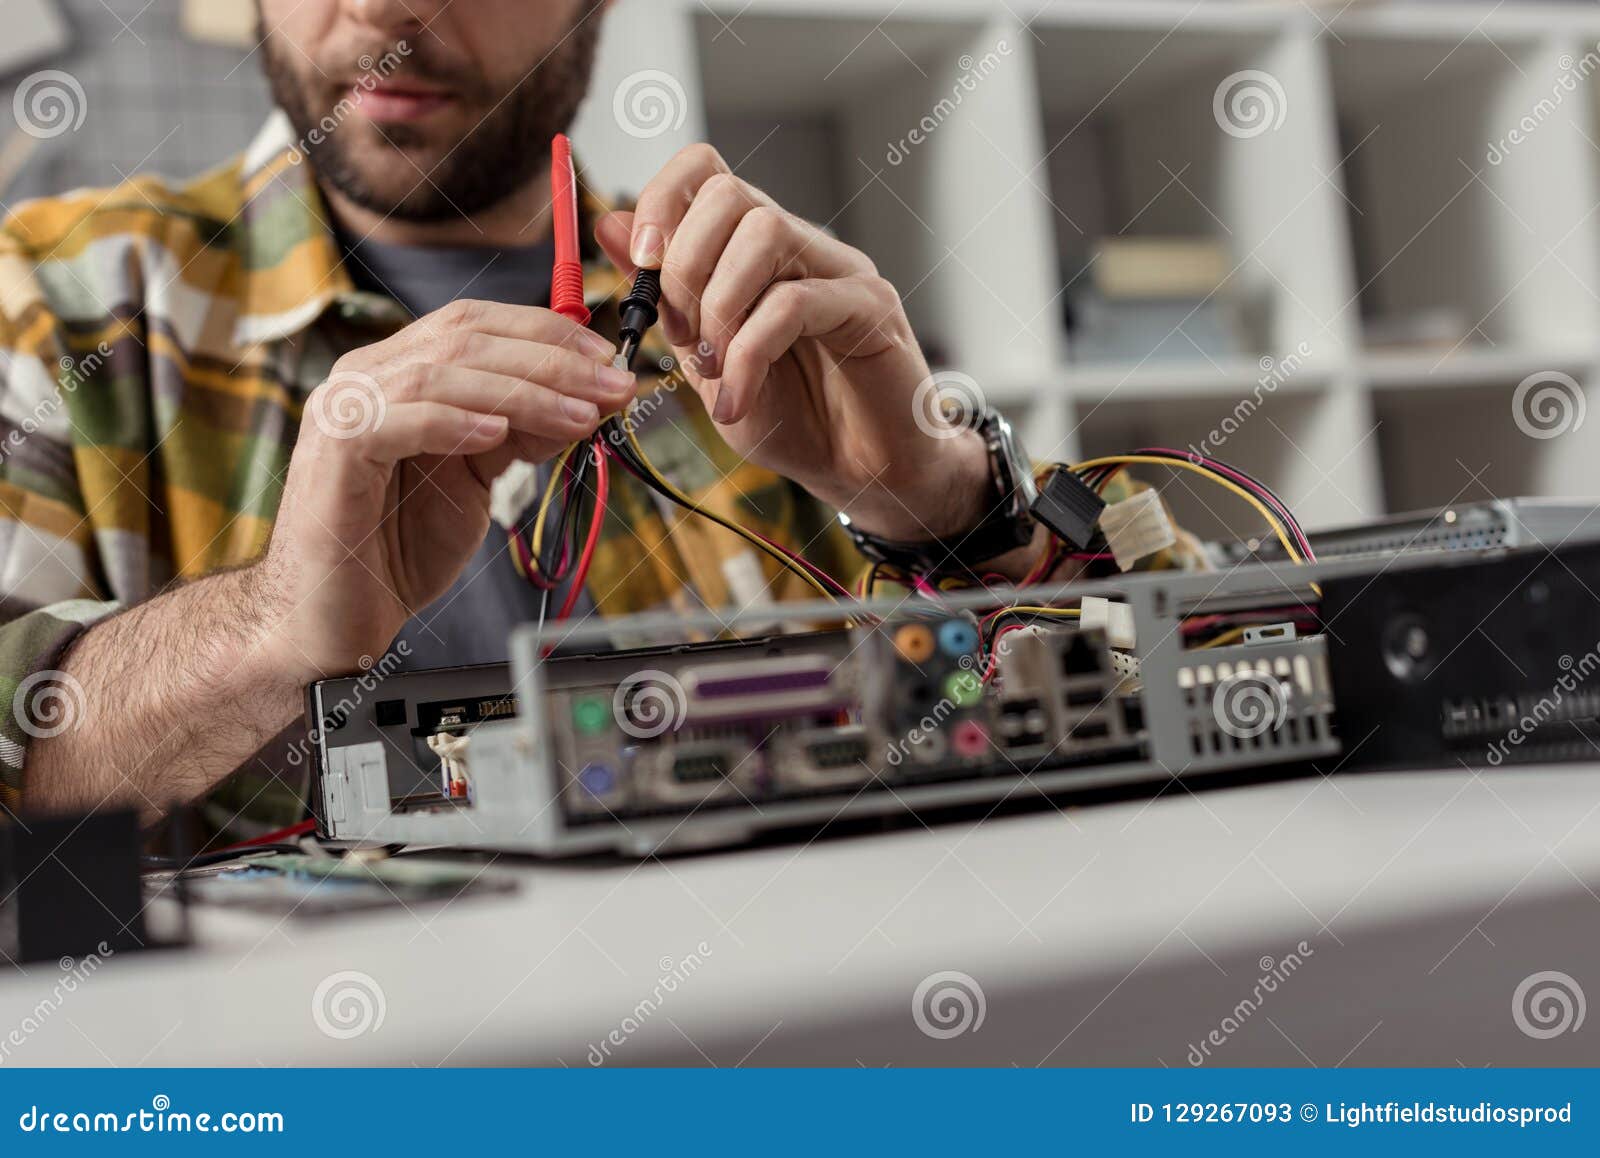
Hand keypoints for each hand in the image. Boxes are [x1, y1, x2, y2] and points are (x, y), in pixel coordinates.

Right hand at [255, 299, 634, 678]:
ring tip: (579, 417)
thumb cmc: (396, 548)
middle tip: (612, 387)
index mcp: (399, 372)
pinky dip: (454, 421)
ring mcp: (344, 408)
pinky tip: (498, 435)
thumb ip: (520, 436)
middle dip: (551, 360)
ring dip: (523, 392)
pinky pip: (399, 419)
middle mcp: (367, 377)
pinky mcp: (334, 452)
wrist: (330, 617)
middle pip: (465, 339)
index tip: (608, 362)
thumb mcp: (476, 481)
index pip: (476, 324)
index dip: (547, 333)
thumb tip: (588, 403)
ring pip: (442, 373)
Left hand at [594, 144, 991, 544]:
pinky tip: (737, 401)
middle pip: (729, 193)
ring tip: (714, 370)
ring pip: (764, 232)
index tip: (643, 267)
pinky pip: (795, 304)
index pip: (706, 170)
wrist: (860, 474)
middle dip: (683, 265)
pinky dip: (749, 355)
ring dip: (717, 304)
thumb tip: (609, 225)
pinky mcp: (872, 308)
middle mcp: (802, 246)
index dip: (662, 203)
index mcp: (757, 250)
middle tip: (682, 337)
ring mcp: (841, 271)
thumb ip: (664, 300)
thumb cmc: (791, 418)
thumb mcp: (705, 361)